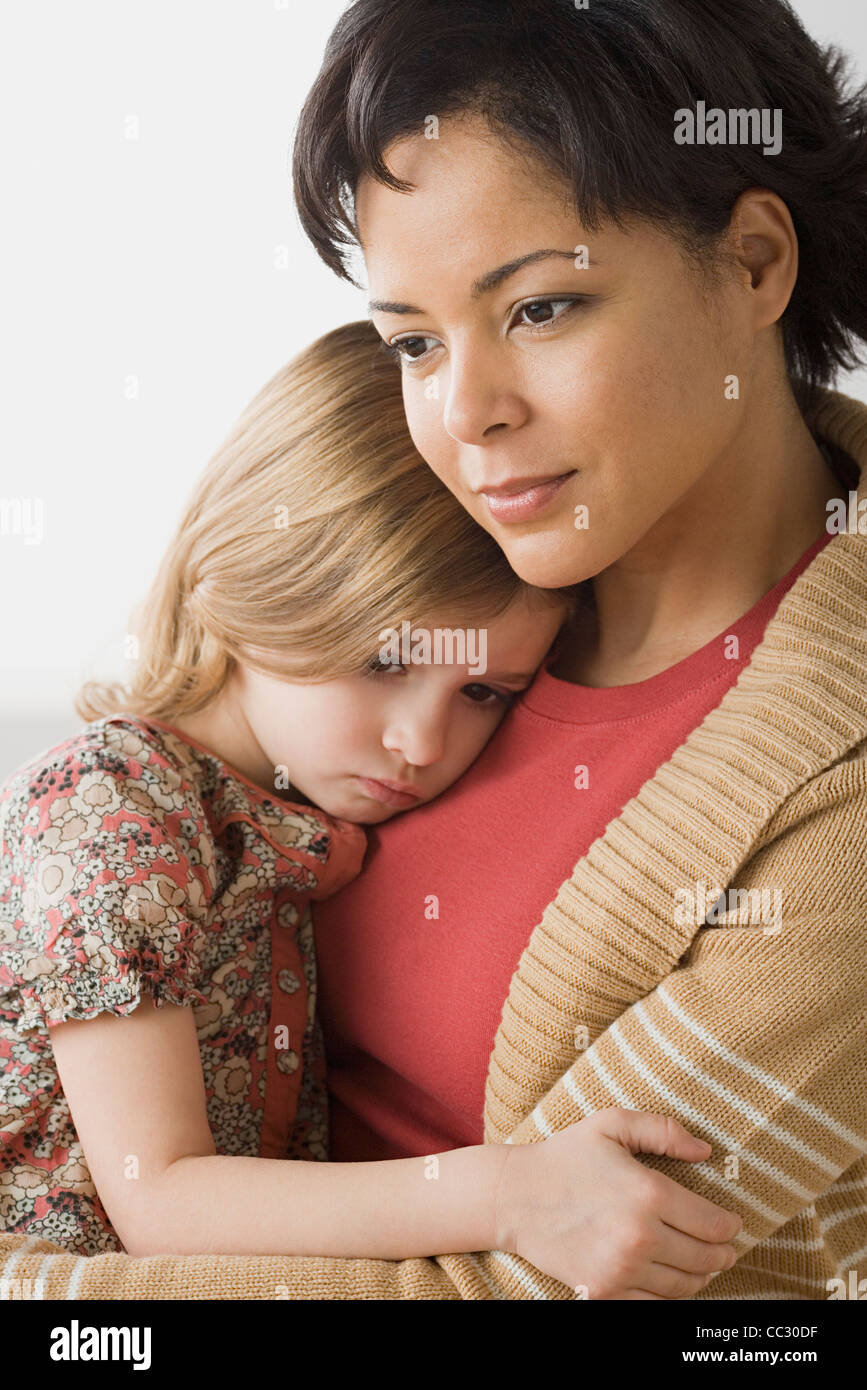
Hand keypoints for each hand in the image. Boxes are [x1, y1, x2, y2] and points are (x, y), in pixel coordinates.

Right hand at [494, 1106, 741, 1298]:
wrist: (514, 1197)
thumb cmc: (565, 1156)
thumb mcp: (611, 1124)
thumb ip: (663, 1131)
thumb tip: (705, 1150)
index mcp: (648, 1194)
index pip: (714, 1224)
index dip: (730, 1226)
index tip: (732, 1223)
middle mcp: (640, 1237)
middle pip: (706, 1259)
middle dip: (722, 1253)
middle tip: (725, 1247)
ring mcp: (622, 1269)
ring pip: (686, 1286)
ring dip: (701, 1276)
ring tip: (703, 1263)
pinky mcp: (605, 1292)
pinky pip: (656, 1303)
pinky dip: (671, 1293)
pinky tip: (671, 1277)